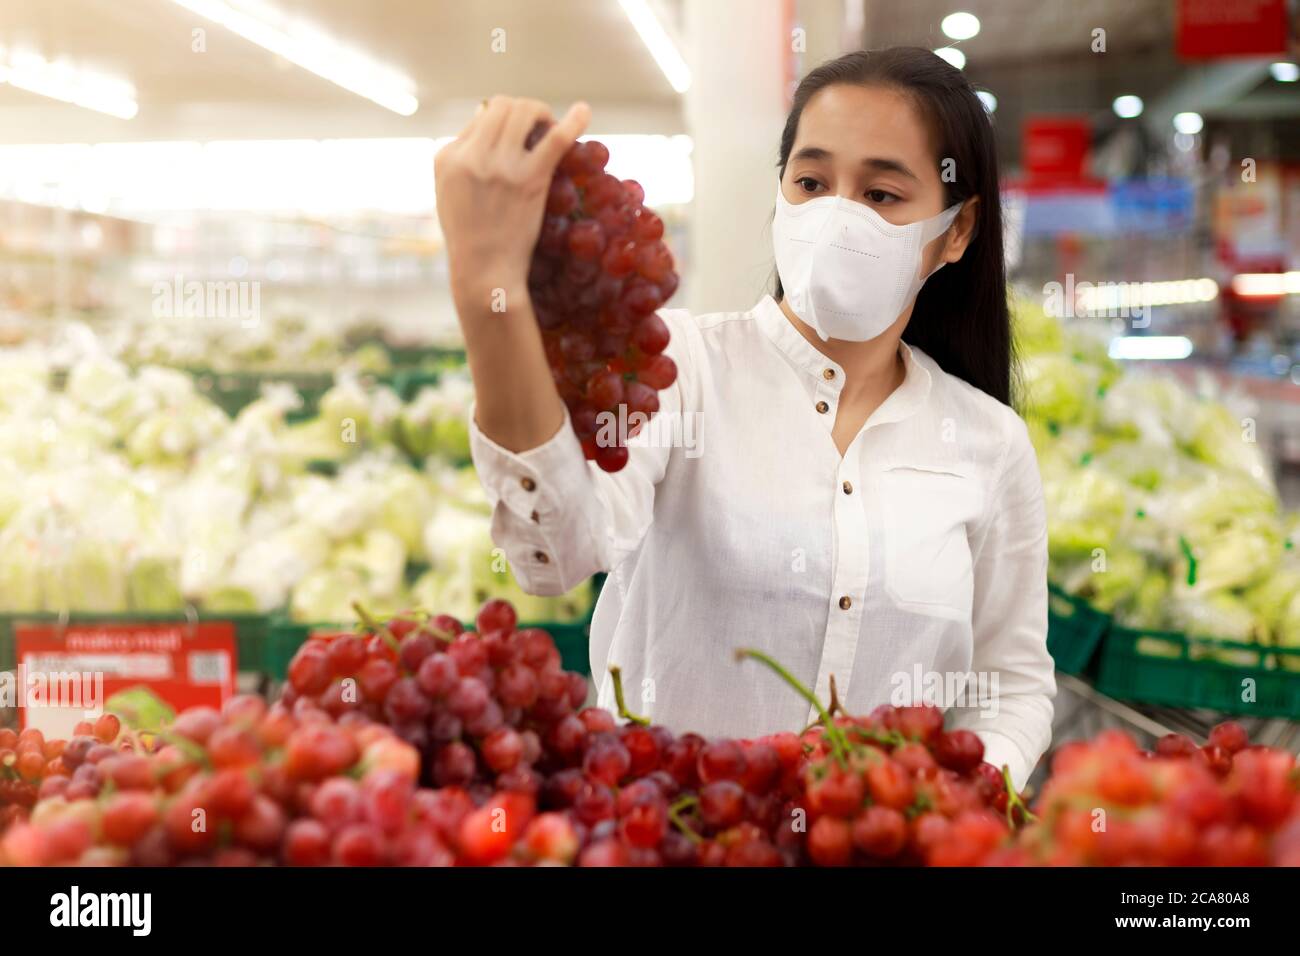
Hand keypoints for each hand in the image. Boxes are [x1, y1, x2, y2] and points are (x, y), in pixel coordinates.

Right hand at [434, 96, 589, 316]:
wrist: (485, 273)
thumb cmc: (470, 239)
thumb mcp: (448, 193)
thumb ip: (461, 158)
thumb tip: (484, 120)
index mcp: (448, 157)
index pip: (480, 116)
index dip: (502, 121)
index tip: (517, 136)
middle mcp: (472, 157)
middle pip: (502, 105)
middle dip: (523, 110)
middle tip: (538, 126)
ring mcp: (501, 167)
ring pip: (525, 112)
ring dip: (542, 113)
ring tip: (550, 126)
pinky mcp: (529, 180)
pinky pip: (555, 139)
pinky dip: (572, 122)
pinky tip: (584, 112)